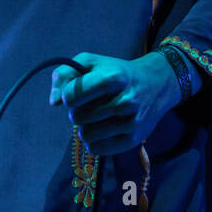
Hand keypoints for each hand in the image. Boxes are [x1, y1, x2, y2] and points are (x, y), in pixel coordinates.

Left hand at [49, 51, 180, 154]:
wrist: (156, 84)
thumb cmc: (117, 72)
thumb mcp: (90, 62)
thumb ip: (65, 74)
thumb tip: (54, 102)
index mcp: (113, 77)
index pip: (71, 96)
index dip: (68, 95)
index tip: (77, 93)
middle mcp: (125, 100)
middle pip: (77, 118)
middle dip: (78, 112)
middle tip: (90, 105)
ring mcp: (130, 122)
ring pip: (85, 135)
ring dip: (85, 127)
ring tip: (96, 118)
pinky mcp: (133, 140)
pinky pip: (96, 149)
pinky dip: (93, 141)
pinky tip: (102, 130)